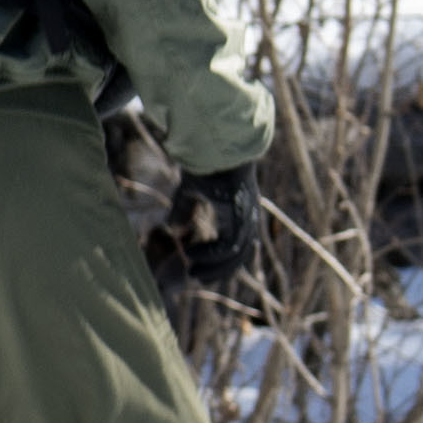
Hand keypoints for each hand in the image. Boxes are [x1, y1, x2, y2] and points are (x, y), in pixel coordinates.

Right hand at [167, 156, 262, 281]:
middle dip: (219, 270)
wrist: (216, 145)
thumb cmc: (206, 162)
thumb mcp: (190, 189)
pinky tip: (191, 254)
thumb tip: (175, 230)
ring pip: (235, 255)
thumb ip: (185, 209)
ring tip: (193, 272)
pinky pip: (227, 245)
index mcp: (240, 212)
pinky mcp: (239, 215)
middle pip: (240, 255)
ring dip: (214, 267)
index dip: (220, 260)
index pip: (237, 245)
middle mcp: (248, 217)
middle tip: (197, 278)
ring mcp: (246, 217)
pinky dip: (210, 254)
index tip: (197, 266)